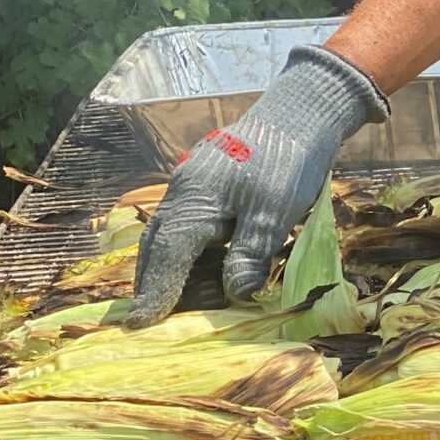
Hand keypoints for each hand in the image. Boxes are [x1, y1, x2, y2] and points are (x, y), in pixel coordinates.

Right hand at [127, 46, 387, 325]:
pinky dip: (194, 256)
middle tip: (167, 323)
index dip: (155, 293)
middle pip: (159, 250)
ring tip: (200, 304)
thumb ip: (251, 254)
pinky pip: (187, 230)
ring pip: (171, 242)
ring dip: (180, 273)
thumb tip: (235, 294)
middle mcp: (182, 195)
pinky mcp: (205, 190)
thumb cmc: (287, 162)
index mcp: (194, 200)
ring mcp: (191, 190)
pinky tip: (213, 273)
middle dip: (160, 287)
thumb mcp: (274, 213)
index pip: (167, 256)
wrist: (299, 114)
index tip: (140, 325)